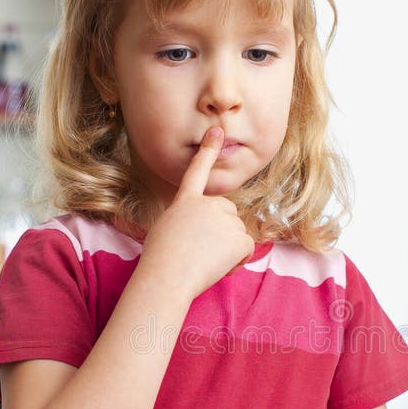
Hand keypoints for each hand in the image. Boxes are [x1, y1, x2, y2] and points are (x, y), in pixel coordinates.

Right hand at [139, 126, 254, 301]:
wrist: (167, 277)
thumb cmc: (160, 262)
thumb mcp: (166, 230)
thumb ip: (187, 222)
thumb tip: (203, 235)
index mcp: (185, 201)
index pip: (197, 171)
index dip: (208, 150)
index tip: (217, 131)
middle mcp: (207, 204)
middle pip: (227, 213)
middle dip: (221, 231)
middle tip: (200, 250)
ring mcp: (224, 219)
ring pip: (236, 233)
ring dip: (227, 250)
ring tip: (204, 261)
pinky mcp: (239, 237)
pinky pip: (247, 249)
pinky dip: (238, 261)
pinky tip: (219, 267)